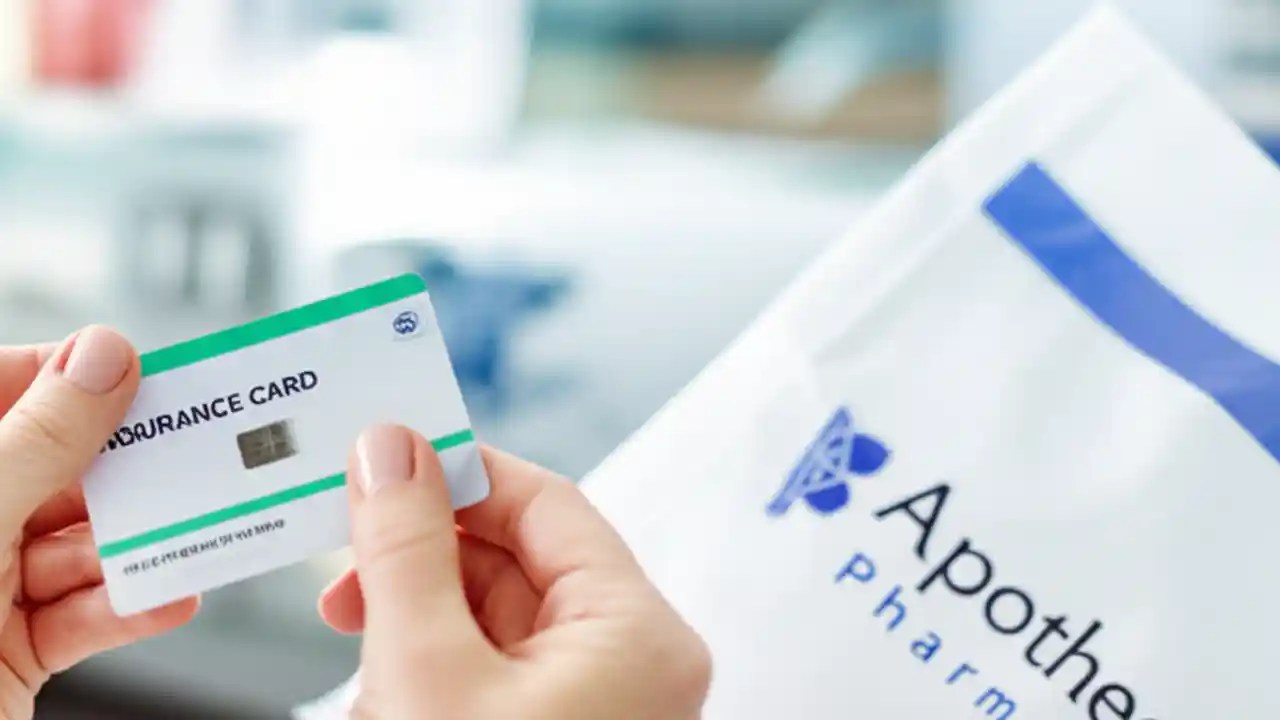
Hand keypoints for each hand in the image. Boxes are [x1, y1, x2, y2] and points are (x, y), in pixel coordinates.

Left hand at [0, 329, 197, 718]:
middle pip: (48, 472)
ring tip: (183, 534)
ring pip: (74, 545)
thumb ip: (41, 439)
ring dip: (132, 546)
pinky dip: (128, 608)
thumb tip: (102, 358)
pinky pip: (80, 616)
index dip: (60, 377)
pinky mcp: (10, 654)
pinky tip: (166, 597)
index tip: (131, 370)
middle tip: (182, 451)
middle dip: (116, 470)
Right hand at [318, 425, 710, 718]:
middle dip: (423, 553)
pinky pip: (497, 669)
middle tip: (347, 545)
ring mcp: (601, 703)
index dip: (459, 472)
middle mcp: (634, 664)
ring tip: (353, 629)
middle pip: (520, 558)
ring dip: (418, 615)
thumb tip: (391, 452)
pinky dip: (436, 664)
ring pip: (499, 617)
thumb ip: (405, 552)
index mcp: (638, 634)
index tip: (386, 454)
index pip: (548, 503)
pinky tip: (385, 684)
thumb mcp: (426, 670)